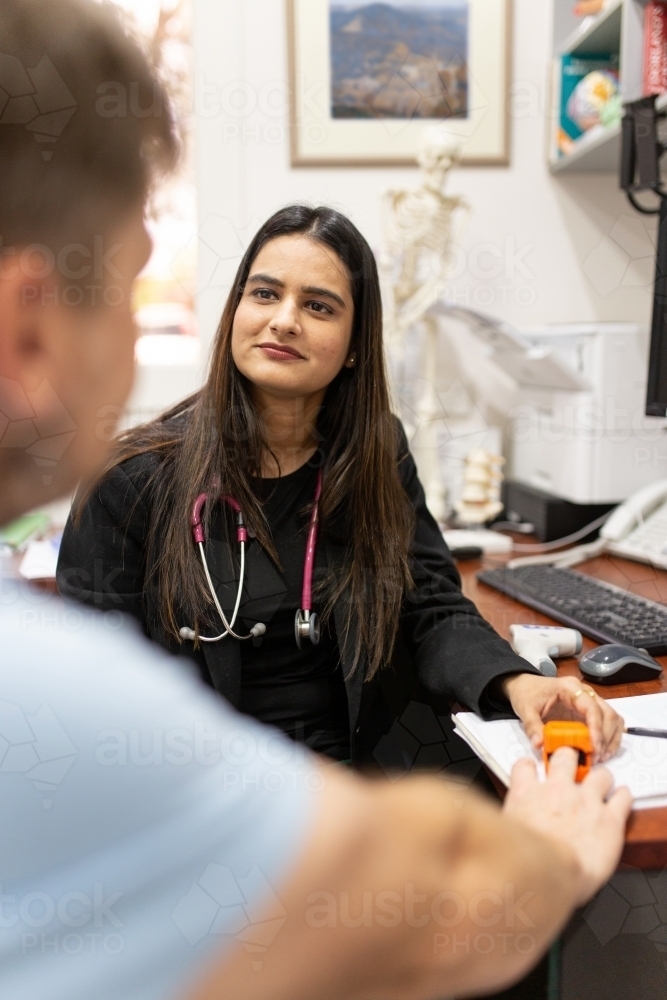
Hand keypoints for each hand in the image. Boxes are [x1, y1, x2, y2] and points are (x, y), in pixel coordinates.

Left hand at [502, 672, 623, 762]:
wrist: (525, 686)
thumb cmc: (527, 693)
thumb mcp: (525, 709)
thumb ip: (532, 726)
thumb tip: (540, 745)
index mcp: (570, 688)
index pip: (591, 707)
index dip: (597, 728)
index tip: (594, 748)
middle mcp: (585, 692)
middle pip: (608, 713)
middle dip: (605, 738)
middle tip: (596, 757)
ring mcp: (590, 701)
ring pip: (613, 719)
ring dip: (611, 739)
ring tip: (600, 757)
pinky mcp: (590, 711)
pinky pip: (608, 723)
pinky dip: (609, 738)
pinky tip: (601, 752)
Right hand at [504, 748, 631, 905]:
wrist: (549, 876)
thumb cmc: (524, 864)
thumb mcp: (503, 835)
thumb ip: (508, 822)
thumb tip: (500, 829)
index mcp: (527, 794)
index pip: (525, 766)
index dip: (530, 768)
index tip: (532, 771)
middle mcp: (557, 791)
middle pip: (565, 757)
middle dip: (568, 759)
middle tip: (570, 766)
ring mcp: (585, 801)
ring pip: (599, 774)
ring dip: (600, 778)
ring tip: (600, 783)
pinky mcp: (610, 818)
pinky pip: (622, 797)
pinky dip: (623, 796)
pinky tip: (621, 798)